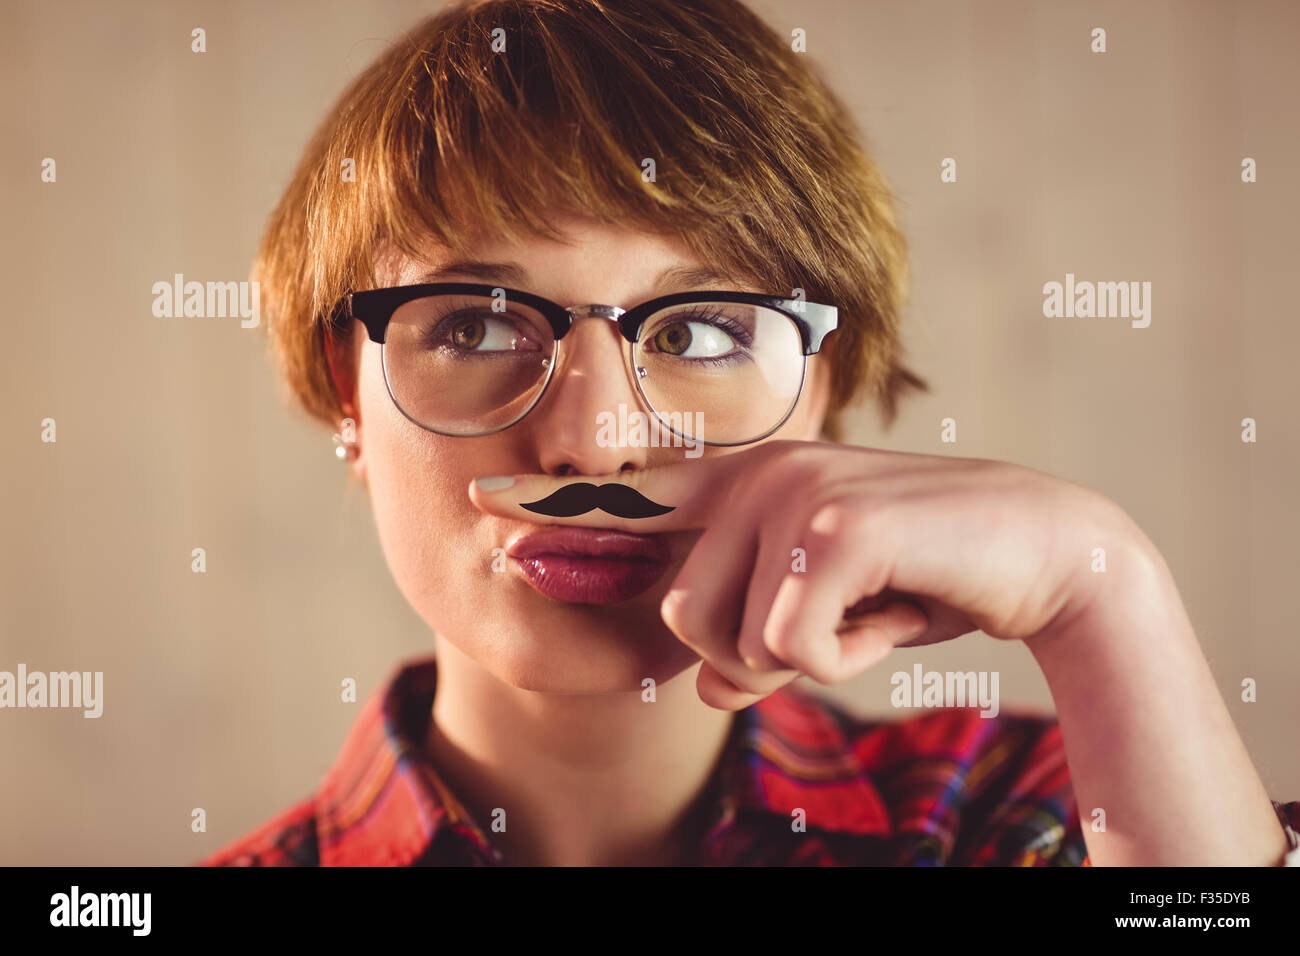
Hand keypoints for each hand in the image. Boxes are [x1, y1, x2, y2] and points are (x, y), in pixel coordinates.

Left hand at [470, 440, 1146, 709]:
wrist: (1041, 549)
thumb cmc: (922, 576)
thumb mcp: (825, 618)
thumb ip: (751, 644)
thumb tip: (706, 691)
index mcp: (744, 486)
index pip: (628, 500)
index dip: (552, 509)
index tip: (482, 510)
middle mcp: (754, 476)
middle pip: (679, 618)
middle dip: (750, 656)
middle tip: (833, 627)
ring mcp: (789, 493)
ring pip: (725, 638)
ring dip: (801, 656)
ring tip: (867, 611)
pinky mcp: (831, 526)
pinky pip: (790, 646)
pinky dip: (843, 657)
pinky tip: (892, 611)